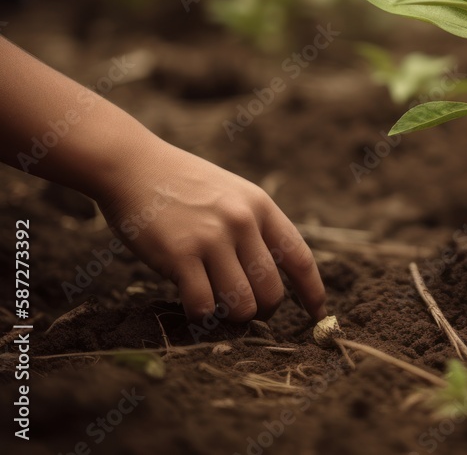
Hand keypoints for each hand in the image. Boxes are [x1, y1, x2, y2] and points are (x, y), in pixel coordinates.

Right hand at [95, 139, 327, 322]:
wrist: (132, 165)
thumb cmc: (182, 184)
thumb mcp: (232, 194)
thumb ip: (254, 227)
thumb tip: (272, 276)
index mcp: (261, 207)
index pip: (300, 258)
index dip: (312, 291)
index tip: (318, 314)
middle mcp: (242, 222)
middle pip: (272, 291)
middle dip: (263, 310)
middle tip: (246, 310)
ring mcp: (212, 238)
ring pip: (241, 304)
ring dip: (231, 316)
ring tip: (216, 306)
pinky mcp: (180, 255)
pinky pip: (203, 305)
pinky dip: (201, 315)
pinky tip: (193, 305)